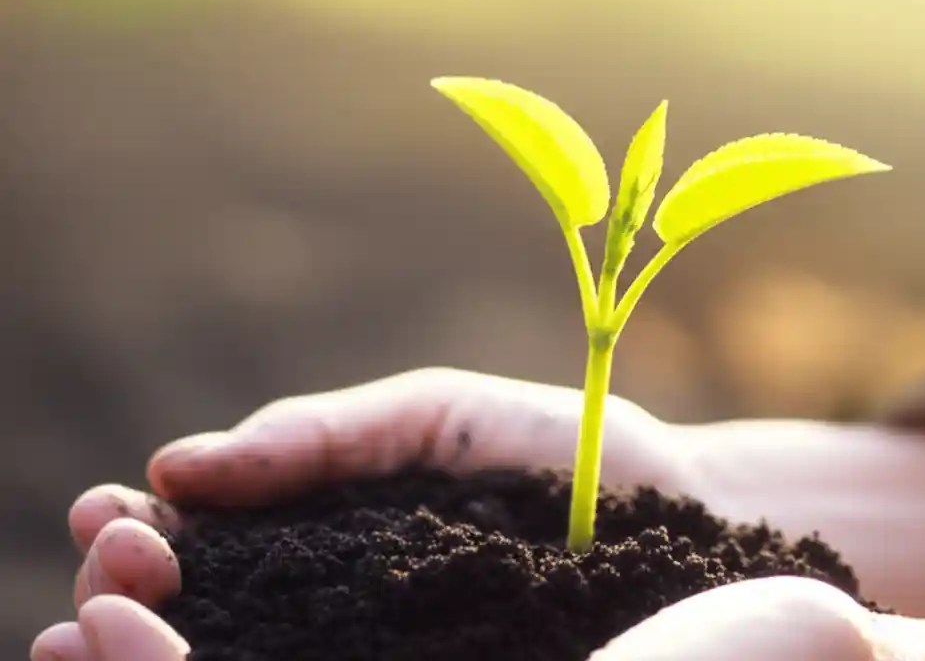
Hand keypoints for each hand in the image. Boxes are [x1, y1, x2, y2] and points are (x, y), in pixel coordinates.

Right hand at [32, 368, 924, 659]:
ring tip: (100, 643)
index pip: (205, 553)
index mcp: (332, 539)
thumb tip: (180, 467)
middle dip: (126, 607)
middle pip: (199, 628)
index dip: (142, 543)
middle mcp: (341, 617)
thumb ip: (328, 433)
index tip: (116, 523)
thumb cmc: (572, 461)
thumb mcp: (445, 417)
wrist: (694, 525)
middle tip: (108, 588)